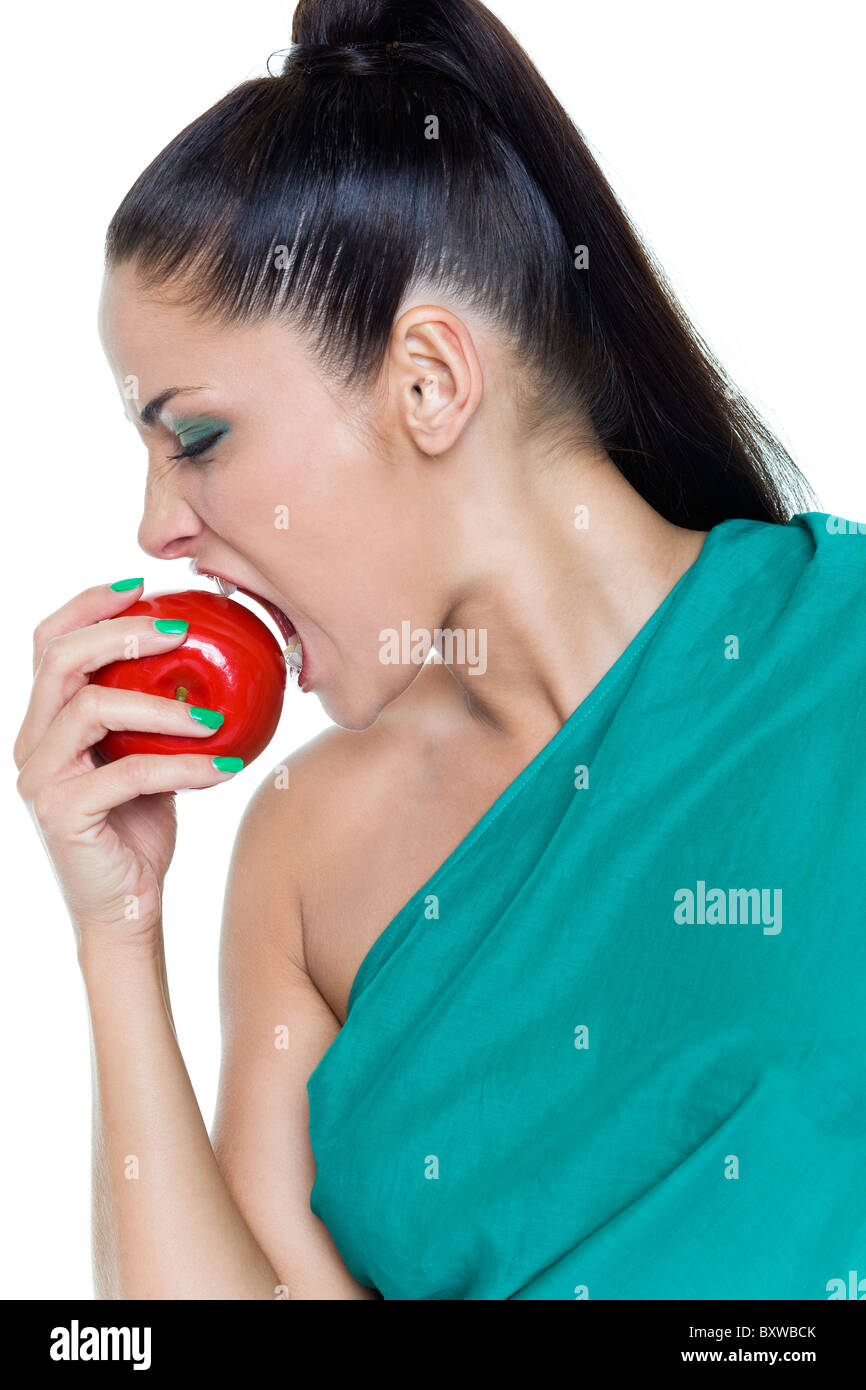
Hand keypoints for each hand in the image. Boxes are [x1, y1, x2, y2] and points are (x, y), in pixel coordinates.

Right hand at [14, 580, 241, 953]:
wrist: (125, 910)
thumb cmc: (138, 831)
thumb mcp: (146, 758)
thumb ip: (153, 715)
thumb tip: (209, 665)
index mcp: (45, 723)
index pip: (47, 642)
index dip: (88, 604)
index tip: (142, 587)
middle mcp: (30, 744)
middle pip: (58, 658)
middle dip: (121, 631)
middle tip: (181, 629)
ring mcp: (40, 779)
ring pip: (91, 707)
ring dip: (161, 706)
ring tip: (212, 718)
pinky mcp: (62, 813)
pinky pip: (128, 772)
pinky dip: (183, 765)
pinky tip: (224, 767)